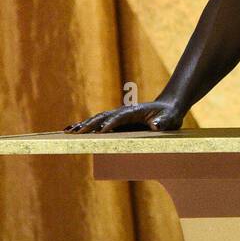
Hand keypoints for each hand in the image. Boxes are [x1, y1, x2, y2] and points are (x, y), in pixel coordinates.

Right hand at [63, 99, 185, 132]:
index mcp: (134, 112)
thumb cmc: (170, 115)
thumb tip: (155, 125)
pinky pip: (98, 123)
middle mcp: (123, 112)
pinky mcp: (116, 121)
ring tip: (67, 131)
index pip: (119, 118)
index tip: (99, 132)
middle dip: (89, 125)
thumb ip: (163, 122)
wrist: (168, 107)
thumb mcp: (170, 119)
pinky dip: (85, 126)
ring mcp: (118, 116)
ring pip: (96, 119)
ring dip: (82, 125)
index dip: (110, 124)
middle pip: (102, 117)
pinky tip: (73, 129)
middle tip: (74, 133)